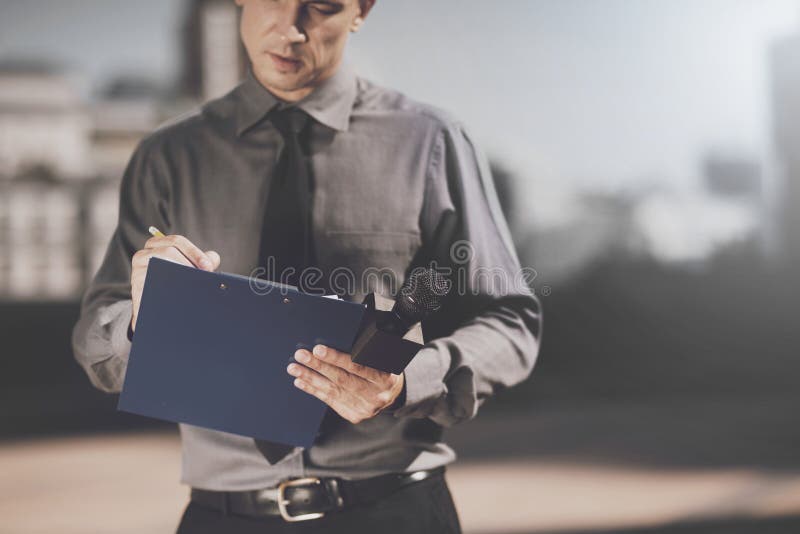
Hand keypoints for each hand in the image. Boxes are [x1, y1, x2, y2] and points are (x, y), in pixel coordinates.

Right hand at [130, 234, 220, 331]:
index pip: (177, 241)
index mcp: (158, 245)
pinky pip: (152, 280)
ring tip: (195, 282)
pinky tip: (181, 291)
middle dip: (190, 260)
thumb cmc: (173, 286)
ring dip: (181, 270)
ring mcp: (138, 268)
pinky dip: (168, 283)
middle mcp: (145, 253)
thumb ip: (200, 262)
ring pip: (160, 261)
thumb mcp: (187, 271)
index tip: (208, 266)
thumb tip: (213, 258)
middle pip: (169, 249)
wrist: (154, 311)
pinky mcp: (136, 283)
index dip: (195, 252)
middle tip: (205, 274)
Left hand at [288, 345, 403, 423]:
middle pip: (342, 379)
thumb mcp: (382, 358)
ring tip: (295, 368)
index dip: (336, 358)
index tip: (318, 349)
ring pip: (332, 391)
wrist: (392, 394)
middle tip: (300, 355)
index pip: (357, 367)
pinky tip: (301, 382)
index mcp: (386, 378)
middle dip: (318, 366)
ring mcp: (364, 408)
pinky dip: (314, 390)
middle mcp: (376, 396)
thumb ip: (365, 352)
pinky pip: (330, 401)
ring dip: (310, 378)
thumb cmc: (384, 369)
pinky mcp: (354, 415)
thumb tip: (336, 337)